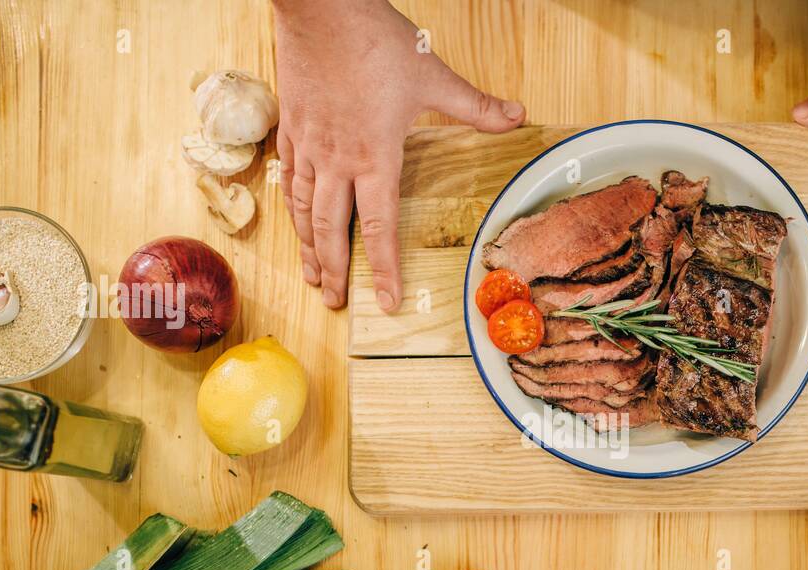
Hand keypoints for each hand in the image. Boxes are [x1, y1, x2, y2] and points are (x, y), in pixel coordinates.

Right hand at [273, 0, 525, 309]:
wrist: (320, 6)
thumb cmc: (375, 40)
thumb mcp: (434, 75)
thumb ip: (476, 105)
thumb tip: (517, 115)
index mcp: (375, 158)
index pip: (380, 228)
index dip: (383, 269)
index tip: (385, 301)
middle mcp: (337, 161)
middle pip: (332, 231)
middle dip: (334, 271)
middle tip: (335, 302)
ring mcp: (309, 145)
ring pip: (305, 210)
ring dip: (307, 248)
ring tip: (311, 277)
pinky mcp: (290, 126)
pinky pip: (289, 177)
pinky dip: (292, 206)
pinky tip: (295, 219)